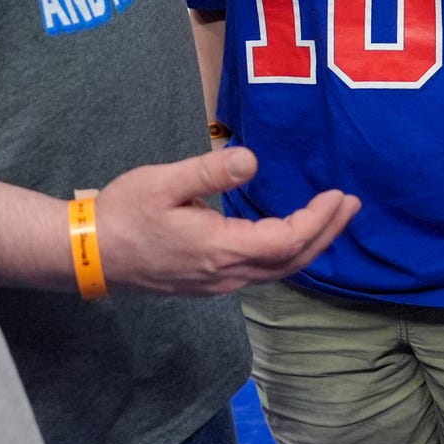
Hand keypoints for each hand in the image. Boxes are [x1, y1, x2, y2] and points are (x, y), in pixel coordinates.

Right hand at [96, 147, 357, 295]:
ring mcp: (219, 283)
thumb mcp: (163, 182)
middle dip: (327, 233)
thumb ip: (210, 172)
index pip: (287, 241)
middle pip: (292, 261)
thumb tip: (252, 160)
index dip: (318, 220)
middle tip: (351, 205)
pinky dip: (288, 254)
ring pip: (279, 271)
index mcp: (220, 248)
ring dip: (311, 245)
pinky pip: (262, 273)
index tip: (339, 195)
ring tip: (331, 218)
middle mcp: (227, 274)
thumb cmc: (124, 213)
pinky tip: (291, 236)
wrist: (91, 254)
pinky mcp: (210, 282)